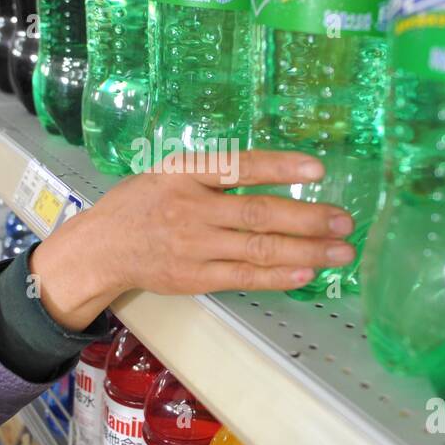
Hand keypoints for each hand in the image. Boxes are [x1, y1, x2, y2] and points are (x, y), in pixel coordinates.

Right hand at [29, 150, 355, 330]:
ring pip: (258, 248)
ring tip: (340, 251)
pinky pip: (244, 277)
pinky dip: (278, 276)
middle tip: (345, 220)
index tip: (318, 168)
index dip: (280, 167)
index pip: (240, 166)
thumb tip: (275, 171)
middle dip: (308, 218)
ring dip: (305, 251)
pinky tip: (307, 273)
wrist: (100, 248)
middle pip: (258, 213)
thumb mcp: (169, 171)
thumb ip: (213, 172)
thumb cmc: (141, 202)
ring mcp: (193, 246)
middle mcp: (191, 208)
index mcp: (185, 173)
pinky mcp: (194, 277)